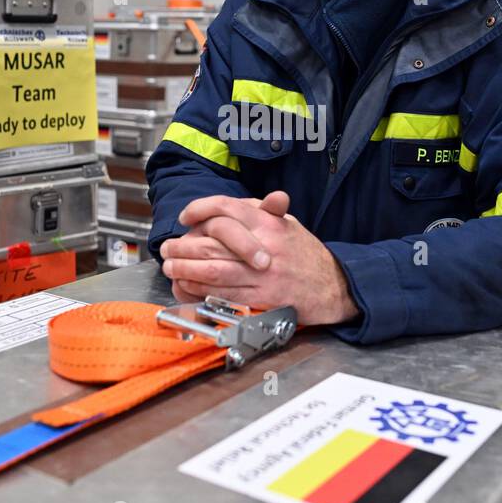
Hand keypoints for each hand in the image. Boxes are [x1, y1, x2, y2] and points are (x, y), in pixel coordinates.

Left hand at [159, 191, 359, 324]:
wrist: (334, 286)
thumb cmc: (308, 256)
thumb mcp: (288, 224)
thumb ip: (261, 211)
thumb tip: (232, 204)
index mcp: (269, 223)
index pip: (226, 208)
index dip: (200, 210)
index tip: (185, 217)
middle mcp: (264, 246)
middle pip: (212, 243)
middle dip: (183, 247)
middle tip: (167, 249)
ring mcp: (261, 275)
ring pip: (212, 271)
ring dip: (185, 271)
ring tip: (170, 268)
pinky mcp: (261, 298)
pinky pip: (222, 295)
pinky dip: (200, 291)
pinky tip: (187, 287)